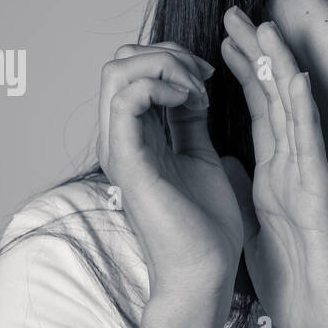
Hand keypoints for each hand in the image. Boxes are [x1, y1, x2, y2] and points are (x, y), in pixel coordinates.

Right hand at [96, 42, 244, 305]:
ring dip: (166, 66)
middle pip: (120, 62)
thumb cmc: (205, 227)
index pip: (134, 70)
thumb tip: (193, 87)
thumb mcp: (200, 155)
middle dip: (167, 54)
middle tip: (204, 80)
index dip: (173, 59)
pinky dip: (161, 86)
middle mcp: (120, 139)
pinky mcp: (128, 161)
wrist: (205, 273)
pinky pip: (126, 100)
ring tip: (198, 93)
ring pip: (117, 71)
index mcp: (136, 137)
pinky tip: (192, 104)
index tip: (209, 80)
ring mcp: (119, 149)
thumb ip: (189, 121)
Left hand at [218, 7, 327, 327]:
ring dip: (279, 70)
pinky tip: (294, 81)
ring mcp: (307, 183)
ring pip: (292, 116)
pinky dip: (302, 114)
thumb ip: (249, 200)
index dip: (241, 77)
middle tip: (236, 13)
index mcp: (276, 181)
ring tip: (266, 27)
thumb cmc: (304, 288)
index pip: (256, 117)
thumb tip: (228, 172)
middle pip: (272, 104)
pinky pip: (309, 150)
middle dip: (255, 57)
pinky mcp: (318, 201)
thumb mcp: (260, 236)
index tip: (222, 40)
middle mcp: (292, 173)